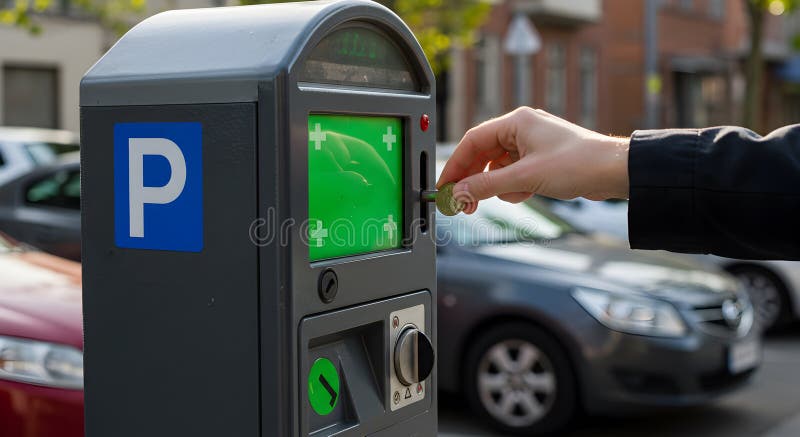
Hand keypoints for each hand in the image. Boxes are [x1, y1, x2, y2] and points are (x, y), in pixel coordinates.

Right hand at [437, 107, 629, 213]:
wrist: (613, 171)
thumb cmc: (577, 163)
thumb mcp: (524, 178)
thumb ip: (487, 186)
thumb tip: (460, 193)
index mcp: (516, 122)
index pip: (473, 141)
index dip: (456, 164)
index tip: (445, 185)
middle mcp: (522, 129)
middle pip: (483, 154)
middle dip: (474, 179)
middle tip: (462, 201)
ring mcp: (532, 144)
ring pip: (499, 167)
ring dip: (499, 185)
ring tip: (511, 195)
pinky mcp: (541, 159)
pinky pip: (515, 173)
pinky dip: (515, 186)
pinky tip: (525, 193)